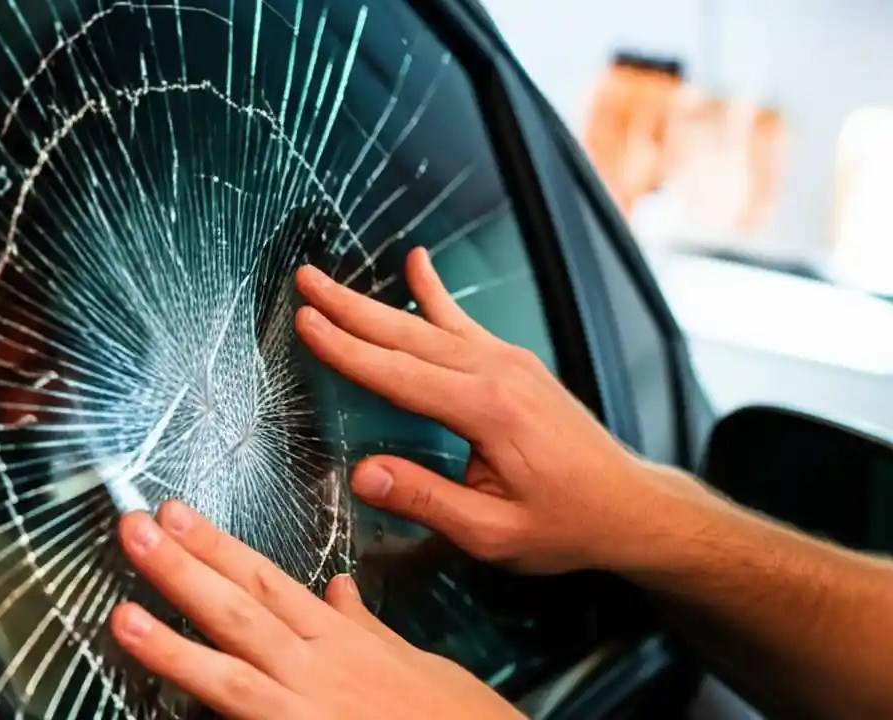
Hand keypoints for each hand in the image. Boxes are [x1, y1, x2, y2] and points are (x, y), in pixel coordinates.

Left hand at [109, 502, 521, 719]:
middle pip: (241, 606)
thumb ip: (368, 627)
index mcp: (344, 638)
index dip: (217, 546)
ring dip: (174, 637)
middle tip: (133, 527)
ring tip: (122, 611)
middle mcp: (322, 665)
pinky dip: (204, 701)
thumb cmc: (457, 719)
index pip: (268, 578)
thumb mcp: (414, 661)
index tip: (176, 513)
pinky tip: (166, 693)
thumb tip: (340, 592)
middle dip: (183, 565)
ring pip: (234, 665)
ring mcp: (311, 708)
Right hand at [294, 248, 713, 574]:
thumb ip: (427, 501)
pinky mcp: (515, 364)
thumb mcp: (492, 533)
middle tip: (303, 281)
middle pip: (407, 335)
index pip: (398, 375)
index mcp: (487, 410)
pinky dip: (434, 293)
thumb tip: (363, 475)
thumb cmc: (566, 524)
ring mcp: (509, 362)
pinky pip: (464, 322)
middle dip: (349, 308)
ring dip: (375, 301)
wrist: (631, 506)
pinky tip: (418, 264)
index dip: (347, 350)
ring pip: (429, 325)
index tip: (305, 324)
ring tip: (331, 279)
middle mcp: (498, 372)